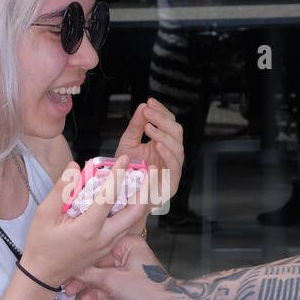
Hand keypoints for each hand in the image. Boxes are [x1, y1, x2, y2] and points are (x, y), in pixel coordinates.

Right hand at [23, 156, 150, 289]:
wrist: (43, 275)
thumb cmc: (40, 245)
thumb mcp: (44, 214)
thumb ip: (61, 189)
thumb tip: (74, 167)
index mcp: (88, 228)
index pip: (108, 196)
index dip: (118, 175)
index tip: (124, 159)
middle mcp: (103, 238)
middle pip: (135, 212)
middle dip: (145, 189)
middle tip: (150, 171)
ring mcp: (108, 245)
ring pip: (134, 221)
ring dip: (141, 200)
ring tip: (144, 181)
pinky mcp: (108, 249)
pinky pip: (126, 228)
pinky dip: (132, 212)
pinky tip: (131, 199)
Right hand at [63, 234, 178, 299]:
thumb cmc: (150, 290)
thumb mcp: (112, 280)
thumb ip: (89, 274)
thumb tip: (73, 269)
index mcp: (128, 244)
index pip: (98, 248)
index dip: (81, 259)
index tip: (66, 266)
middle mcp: (129, 255)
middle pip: (98, 262)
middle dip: (82, 275)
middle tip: (66, 282)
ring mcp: (129, 272)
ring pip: (102, 276)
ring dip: (87, 285)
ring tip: (71, 292)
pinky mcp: (129, 287)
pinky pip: (108, 287)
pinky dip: (98, 293)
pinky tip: (85, 299)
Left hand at [114, 97, 183, 217]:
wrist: (121, 198)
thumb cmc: (126, 173)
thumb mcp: (128, 144)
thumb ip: (136, 126)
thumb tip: (143, 107)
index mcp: (163, 143)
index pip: (169, 122)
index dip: (161, 111)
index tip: (149, 101)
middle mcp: (171, 154)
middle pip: (176, 131)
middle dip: (162, 119)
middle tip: (148, 111)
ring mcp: (173, 168)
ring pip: (178, 147)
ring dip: (164, 134)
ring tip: (150, 127)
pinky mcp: (172, 183)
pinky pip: (175, 166)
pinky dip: (168, 154)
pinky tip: (158, 144)